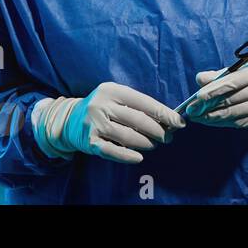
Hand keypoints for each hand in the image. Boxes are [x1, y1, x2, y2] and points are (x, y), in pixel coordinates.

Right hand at [33, 82, 183, 163]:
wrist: (69, 120)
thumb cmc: (102, 108)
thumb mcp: (116, 98)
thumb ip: (138, 106)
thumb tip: (167, 119)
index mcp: (112, 90)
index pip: (144, 102)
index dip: (164, 113)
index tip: (178, 122)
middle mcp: (101, 105)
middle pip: (138, 120)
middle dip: (158, 130)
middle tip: (168, 137)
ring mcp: (94, 124)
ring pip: (128, 136)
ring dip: (146, 143)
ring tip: (154, 145)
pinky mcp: (89, 142)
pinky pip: (114, 151)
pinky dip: (129, 156)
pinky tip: (139, 157)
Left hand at [186, 61, 247, 130]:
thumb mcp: (247, 69)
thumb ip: (223, 73)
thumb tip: (200, 78)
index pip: (233, 81)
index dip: (214, 90)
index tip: (197, 96)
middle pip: (231, 99)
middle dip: (208, 105)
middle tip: (191, 110)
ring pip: (232, 114)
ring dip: (211, 117)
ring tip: (196, 116)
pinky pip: (237, 123)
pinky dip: (221, 123)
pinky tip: (210, 121)